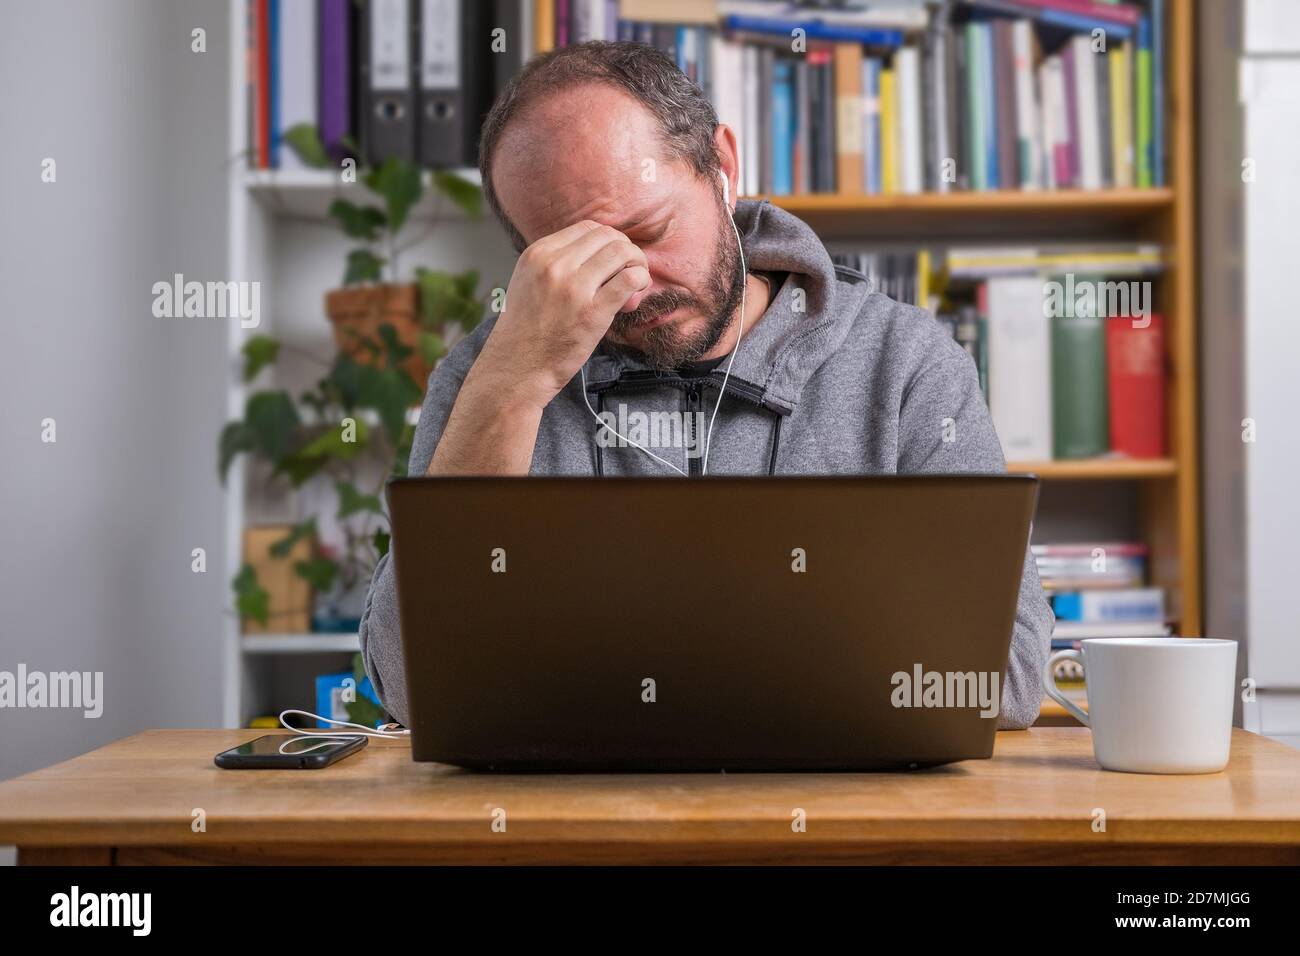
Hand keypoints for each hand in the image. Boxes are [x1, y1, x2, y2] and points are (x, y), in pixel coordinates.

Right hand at [472, 220, 650, 409]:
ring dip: (637, 265)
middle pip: (609, 236)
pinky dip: (640, 282)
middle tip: (628, 276)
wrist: (515, 371)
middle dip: (626, 252)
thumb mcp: (529, 283)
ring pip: (622, 252)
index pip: (588, 228)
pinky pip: (630, 279)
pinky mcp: (592, 313)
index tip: (611, 264)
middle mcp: (554, 265)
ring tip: (634, 288)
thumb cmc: (526, 333)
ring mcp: (573, 288)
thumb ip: (557, 264)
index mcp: (537, 253)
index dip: (608, 242)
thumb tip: (603, 257)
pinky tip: (633, 299)